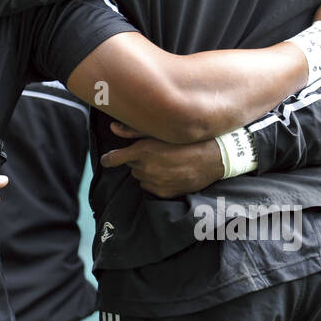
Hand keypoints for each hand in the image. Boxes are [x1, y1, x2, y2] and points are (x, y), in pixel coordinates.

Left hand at [100, 123, 222, 197]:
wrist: (214, 158)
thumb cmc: (188, 139)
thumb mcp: (162, 131)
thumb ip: (134, 130)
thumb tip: (113, 128)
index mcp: (143, 151)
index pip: (114, 159)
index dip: (109, 159)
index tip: (107, 159)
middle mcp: (147, 169)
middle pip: (130, 165)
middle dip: (136, 159)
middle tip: (153, 152)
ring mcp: (156, 183)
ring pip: (140, 176)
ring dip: (145, 170)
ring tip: (162, 162)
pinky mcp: (165, 193)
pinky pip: (151, 187)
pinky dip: (155, 181)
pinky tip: (168, 172)